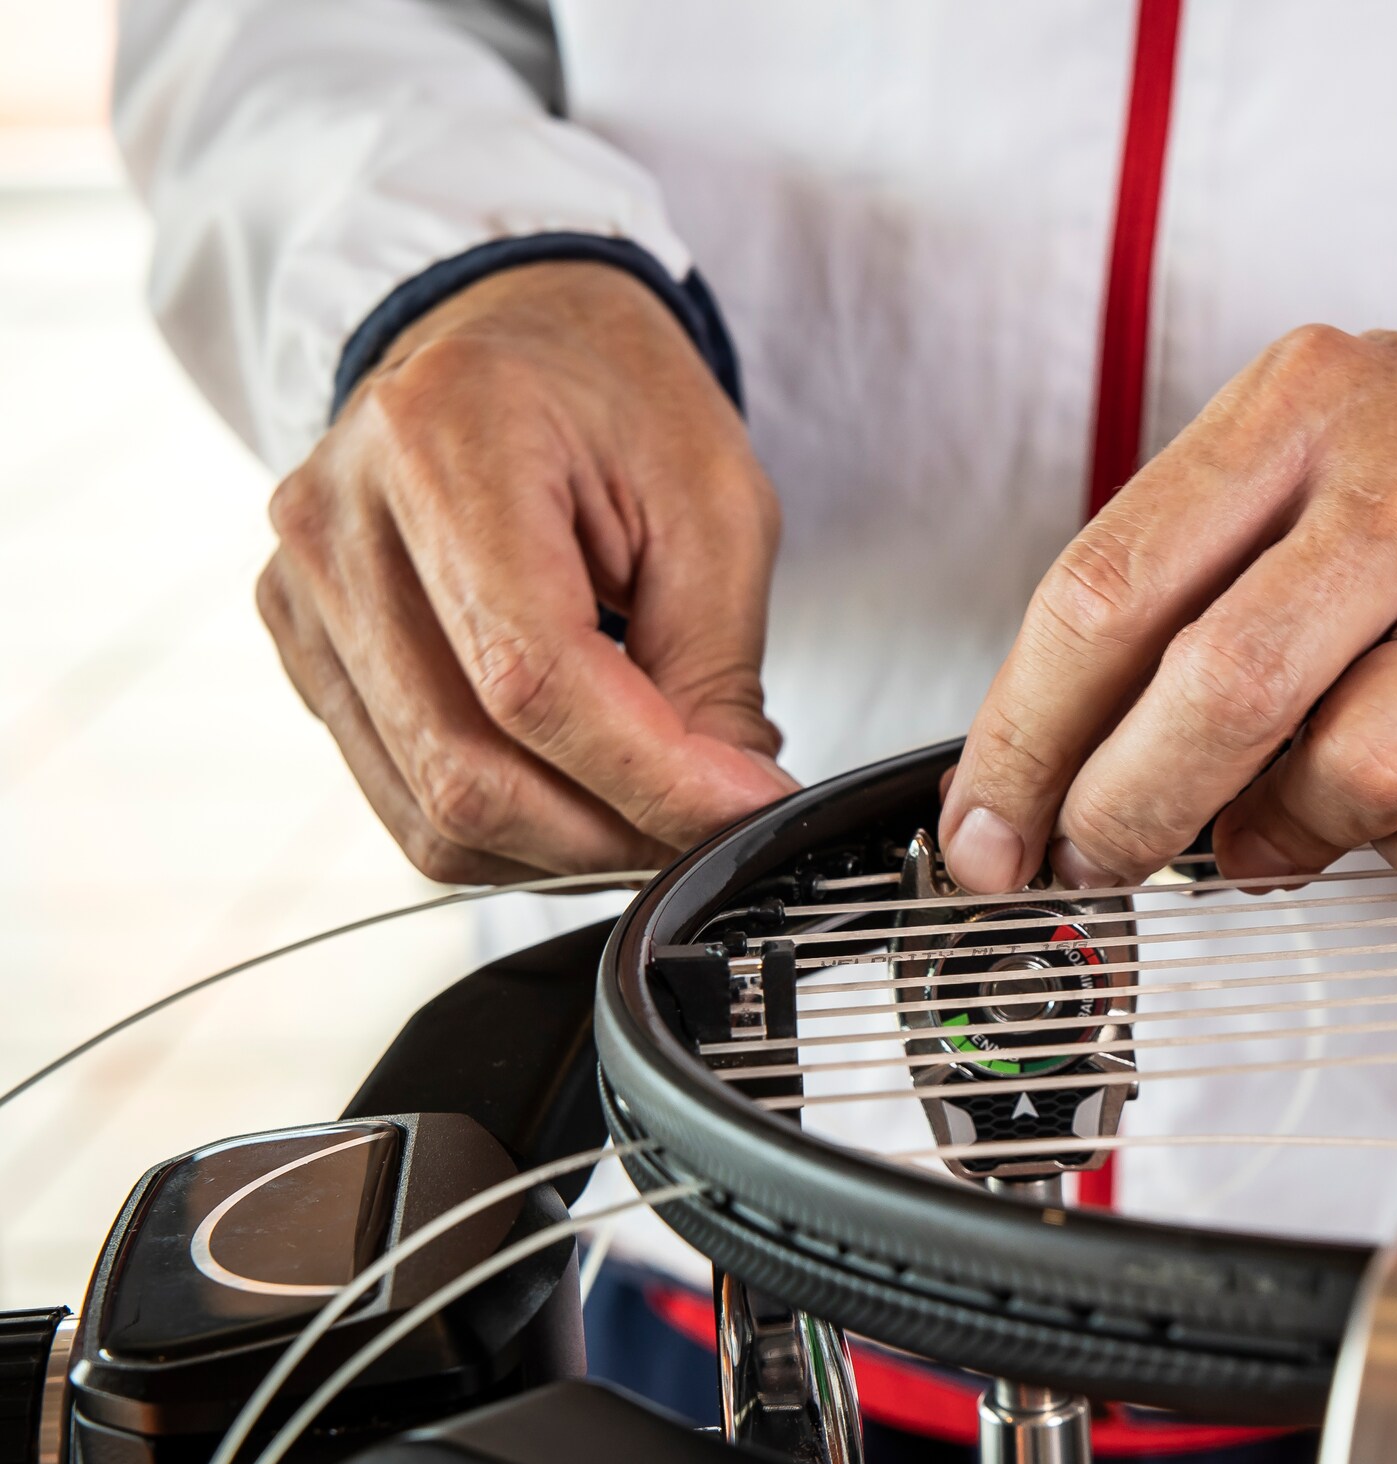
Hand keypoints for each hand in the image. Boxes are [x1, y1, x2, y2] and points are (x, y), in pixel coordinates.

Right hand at [257, 260, 795, 882]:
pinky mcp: (303, 649)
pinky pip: (405, 796)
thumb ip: (714, 669)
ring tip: (657, 797)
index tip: (748, 811)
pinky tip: (585, 778)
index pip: (533, 678)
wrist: (515, 337)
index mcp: (441, 443)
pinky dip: (514, 822)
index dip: (652, 776)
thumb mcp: (716, 505)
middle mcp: (337, 522)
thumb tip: (720, 812)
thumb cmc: (619, 401)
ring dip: (567, 844)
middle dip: (615, 830)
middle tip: (715, 819)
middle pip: (468, 766)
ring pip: (432, 811)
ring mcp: (301, 592)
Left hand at [940, 326, 1396, 894]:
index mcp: (1299, 406)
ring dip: (1283, 838)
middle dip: (1125, 813)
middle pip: (1227, 689)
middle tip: (1096, 859)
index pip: (1111, 591)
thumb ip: (1174, 587)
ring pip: (1362, 773)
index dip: (1022, 740)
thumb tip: (1051, 777)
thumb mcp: (1287, 455)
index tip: (983, 833)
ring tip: (1273, 821)